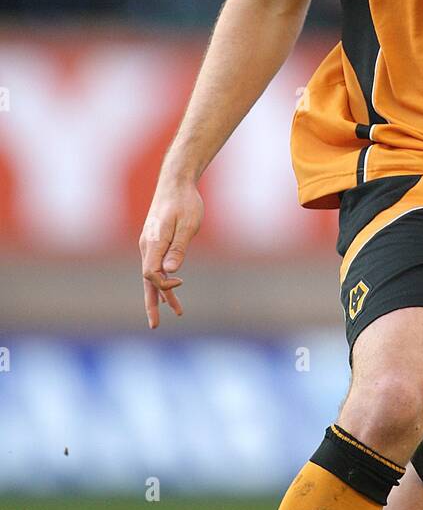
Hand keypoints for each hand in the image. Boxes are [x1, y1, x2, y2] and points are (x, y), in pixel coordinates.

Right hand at [139, 178, 203, 326]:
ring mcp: (149, 244)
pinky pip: (156, 266)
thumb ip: (179, 248)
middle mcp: (147, 245)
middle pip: (147, 281)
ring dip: (160, 295)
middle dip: (151, 304)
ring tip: (170, 314)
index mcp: (153, 242)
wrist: (176, 182)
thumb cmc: (185, 201)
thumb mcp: (188, 224)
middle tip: (155, 326)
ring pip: (152, 275)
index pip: (151, 274)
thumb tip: (170, 272)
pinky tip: (169, 292)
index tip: (180, 283)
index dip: (164, 285)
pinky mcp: (155, 242)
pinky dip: (162, 281)